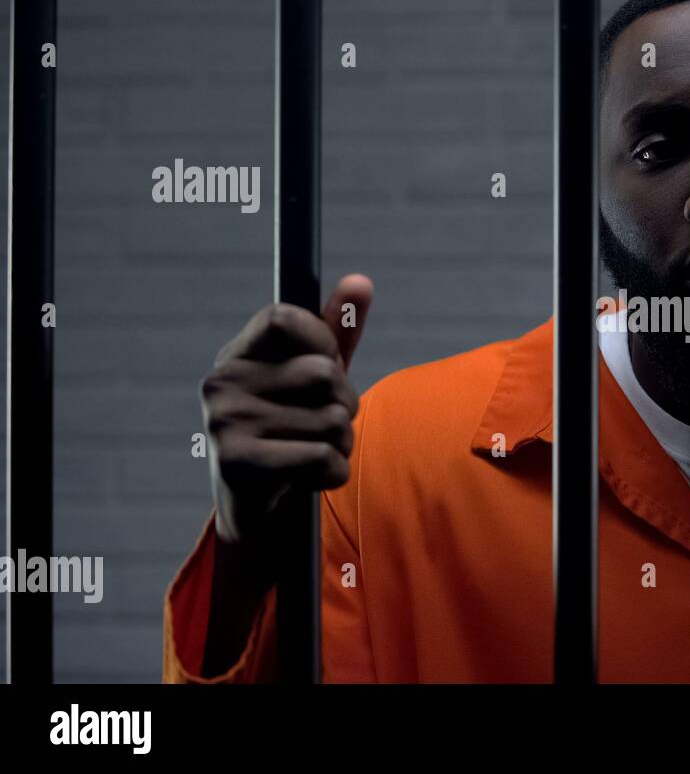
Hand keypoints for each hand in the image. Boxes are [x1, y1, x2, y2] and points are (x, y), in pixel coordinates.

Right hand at [200, 273, 373, 557]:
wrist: (257, 512)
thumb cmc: (291, 432)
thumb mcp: (313, 379)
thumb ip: (336, 332)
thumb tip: (360, 282)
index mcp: (238, 354)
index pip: (286, 317)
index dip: (323, 340)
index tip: (326, 365)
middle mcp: (223, 382)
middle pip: (325, 374)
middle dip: (345, 404)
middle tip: (324, 425)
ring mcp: (225, 422)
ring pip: (332, 421)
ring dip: (341, 444)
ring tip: (313, 453)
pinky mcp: (239, 463)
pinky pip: (324, 457)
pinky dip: (333, 473)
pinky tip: (307, 479)